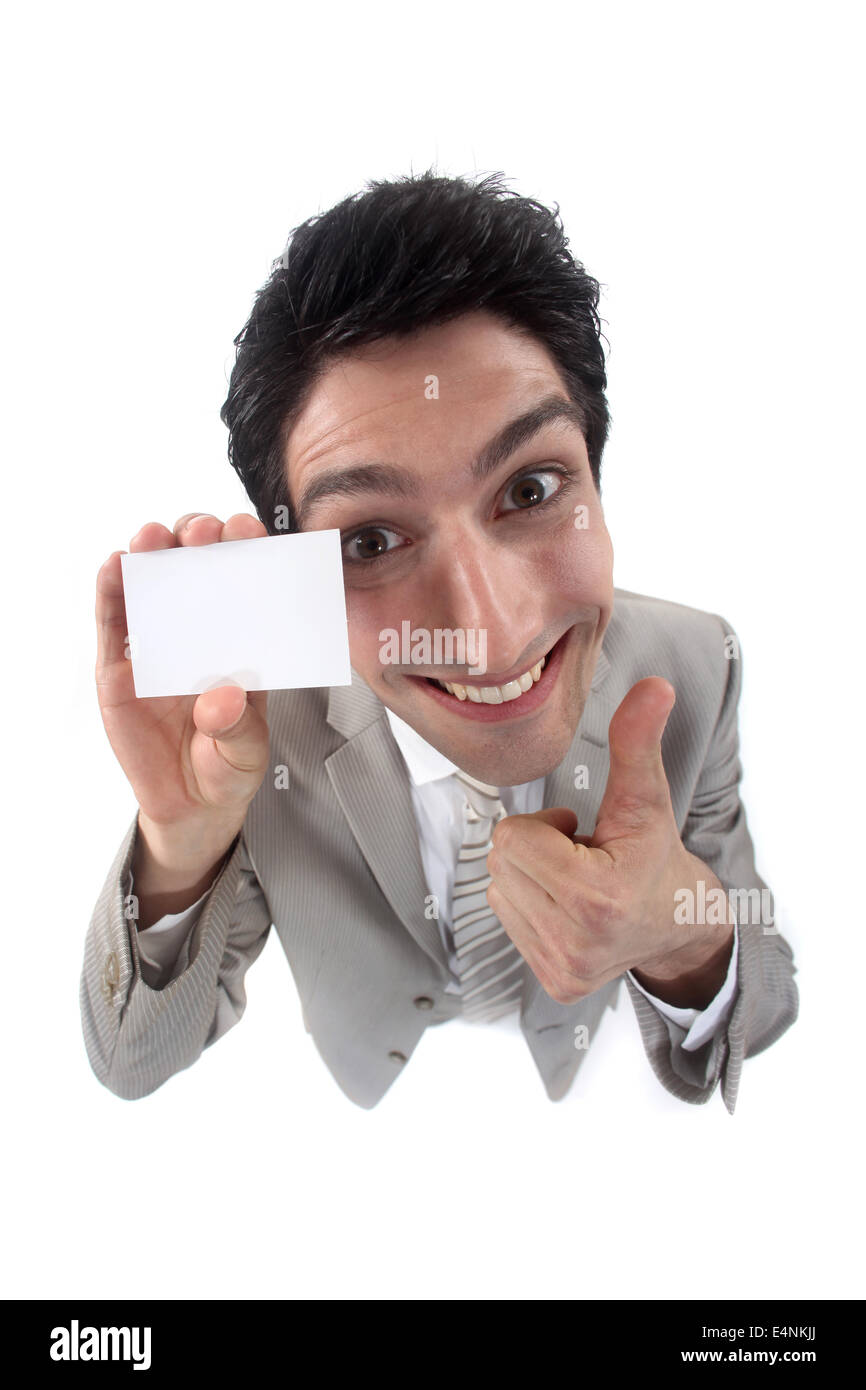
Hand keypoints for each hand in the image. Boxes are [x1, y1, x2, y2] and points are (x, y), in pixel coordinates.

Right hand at [95, 513, 270, 837]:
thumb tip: (220, 699)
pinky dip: (110, 589)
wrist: (191, 806)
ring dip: (151, 551)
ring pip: (151, 582)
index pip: (246, 579)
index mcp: (242, 640)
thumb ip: (239, 729)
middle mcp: (199, 631)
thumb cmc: (227, 766)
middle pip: (196, 566)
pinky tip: (114, 567)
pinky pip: (111, 621)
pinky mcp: (118, 667)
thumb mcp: (246, 753)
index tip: (250, 532)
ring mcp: (156, 644)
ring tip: (154, 539)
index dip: (247, 548)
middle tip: (205, 533)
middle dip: (199, 537)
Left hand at [486, 677, 734, 1007]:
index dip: (543, 826)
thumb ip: (638, 742)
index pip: (512, 840)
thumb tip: (654, 686)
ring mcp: (563, 969)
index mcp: (595, 899)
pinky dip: (530, 905)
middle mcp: (575, 943)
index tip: (579, 833)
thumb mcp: (648, 798)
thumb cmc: (657, 858)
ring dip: (530, 876)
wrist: (681, 927)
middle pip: (501, 864)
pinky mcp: (555, 983)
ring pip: (498, 891)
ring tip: (577, 881)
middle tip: (580, 856)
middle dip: (534, 848)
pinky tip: (570, 906)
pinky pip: (506, 920)